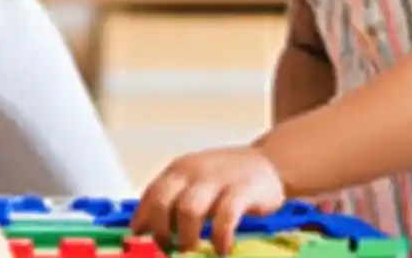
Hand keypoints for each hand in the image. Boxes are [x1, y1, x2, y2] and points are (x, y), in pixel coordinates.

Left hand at [131, 146, 285, 255]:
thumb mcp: (196, 182)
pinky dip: (220, 238)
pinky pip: (225, 217)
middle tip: (168, 248)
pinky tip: (222, 249)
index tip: (141, 241)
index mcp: (178, 170)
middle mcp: (194, 171)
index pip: (150, 195)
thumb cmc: (227, 179)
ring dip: (186, 236)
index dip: (142, 221)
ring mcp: (218, 179)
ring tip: (192, 250)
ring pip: (189, 209)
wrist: (269, 163)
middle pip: (163, 201)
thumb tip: (150, 231)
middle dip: (161, 231)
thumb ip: (175, 201)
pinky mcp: (243, 190)